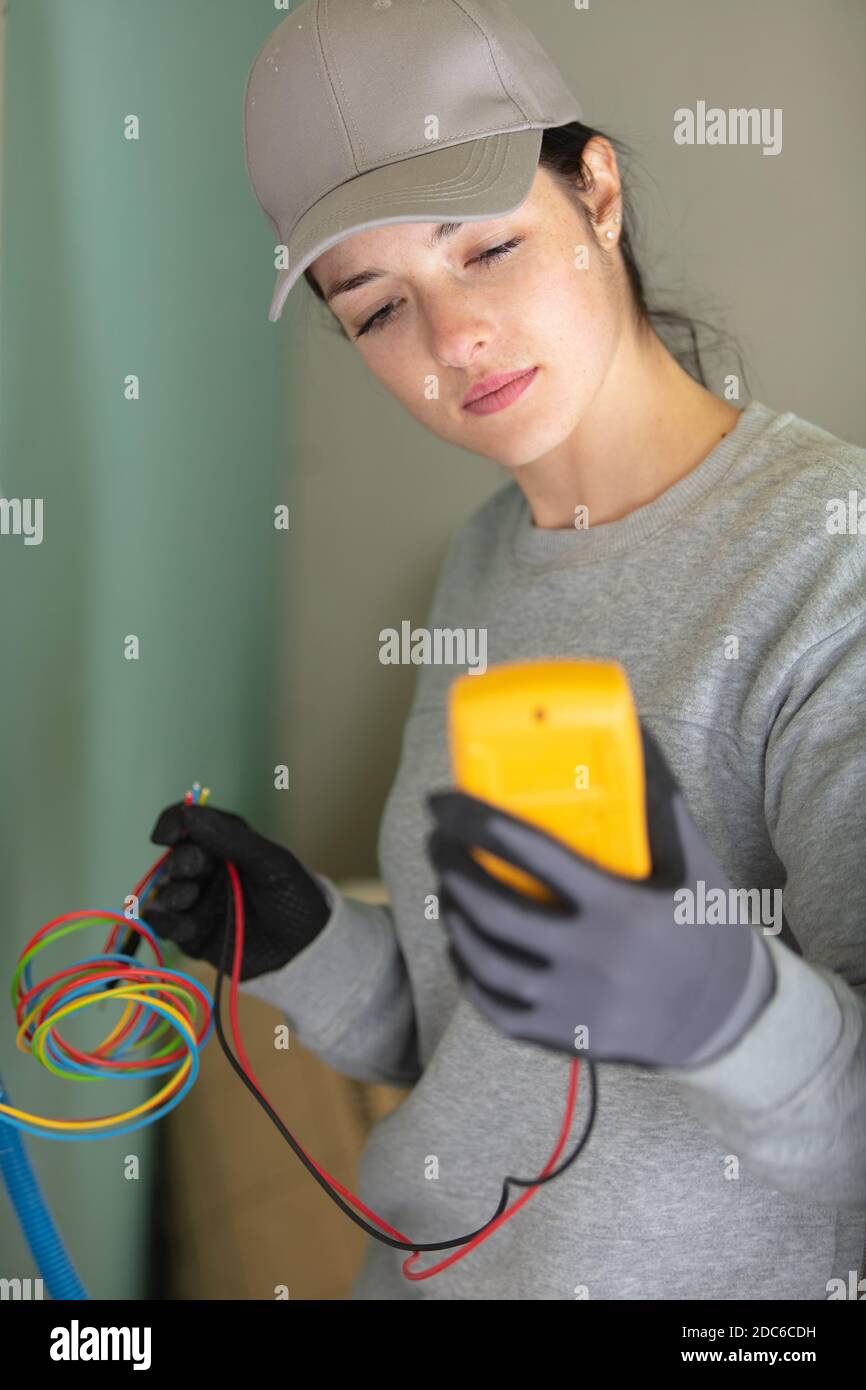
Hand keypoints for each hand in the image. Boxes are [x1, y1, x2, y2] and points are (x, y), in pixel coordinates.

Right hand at [145, 802, 330, 980]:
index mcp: (226, 844)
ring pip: (165, 891)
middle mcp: (207, 871)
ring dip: (171, 892)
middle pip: (176, 857)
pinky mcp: (191, 935)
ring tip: (190, 897)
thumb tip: (190, 812)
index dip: (173, 824)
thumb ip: (233, 838)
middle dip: (181, 861)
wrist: (305, 952)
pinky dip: (164, 921)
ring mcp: (198, 902)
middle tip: (198, 869)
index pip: (189, 823)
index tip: (165, 835)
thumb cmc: (295, 899)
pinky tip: (182, 924)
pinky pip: (164, 925)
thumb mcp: (272, 863)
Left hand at [426, 726, 774, 1067]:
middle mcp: (590, 960)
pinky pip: (493, 1006)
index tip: (441, 802)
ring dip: (453, 915)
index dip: (475, 821)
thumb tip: (634, 734)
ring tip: (446, 885)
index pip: (529, 852)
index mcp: (619, 909)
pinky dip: (468, 970)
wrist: (732, 1021)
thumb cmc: (709, 930)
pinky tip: (462, 942)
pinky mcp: (564, 1038)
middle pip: (493, 907)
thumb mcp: (695, 864)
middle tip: (438, 842)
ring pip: (484, 958)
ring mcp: (572, 1005)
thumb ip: (659, 803)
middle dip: (451, 866)